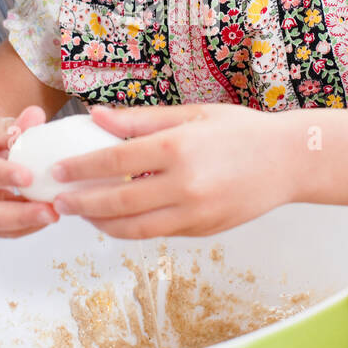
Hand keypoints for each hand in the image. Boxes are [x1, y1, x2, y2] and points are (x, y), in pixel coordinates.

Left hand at [50, 104, 290, 237]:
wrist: (289, 162)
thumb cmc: (241, 131)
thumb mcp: (191, 114)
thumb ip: (140, 120)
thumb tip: (97, 117)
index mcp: (177, 148)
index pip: (113, 162)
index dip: (80, 168)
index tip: (58, 171)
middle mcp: (184, 185)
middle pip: (117, 202)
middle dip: (81, 204)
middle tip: (59, 201)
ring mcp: (195, 213)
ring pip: (135, 228)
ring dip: (102, 224)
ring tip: (83, 215)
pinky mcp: (203, 231)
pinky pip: (158, 233)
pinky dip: (132, 228)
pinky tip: (117, 219)